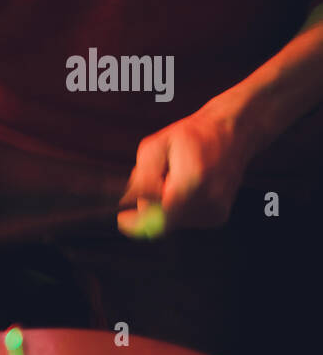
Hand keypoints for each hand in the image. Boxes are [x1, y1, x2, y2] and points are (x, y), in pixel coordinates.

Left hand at [118, 107, 251, 237]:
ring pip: (172, 222)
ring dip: (164, 206)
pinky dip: (178, 208)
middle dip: (150, 206)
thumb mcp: (154, 148)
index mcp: (192, 181)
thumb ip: (140, 179)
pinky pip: (184, 221)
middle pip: (161, 221)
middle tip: (158, 180)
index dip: (137, 222)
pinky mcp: (217, 218)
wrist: (232, 132)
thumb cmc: (190, 136)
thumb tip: (126, 205)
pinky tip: (187, 188)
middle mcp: (208, 201)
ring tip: (176, 180)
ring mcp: (215, 212)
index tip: (122, 218)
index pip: (159, 217)